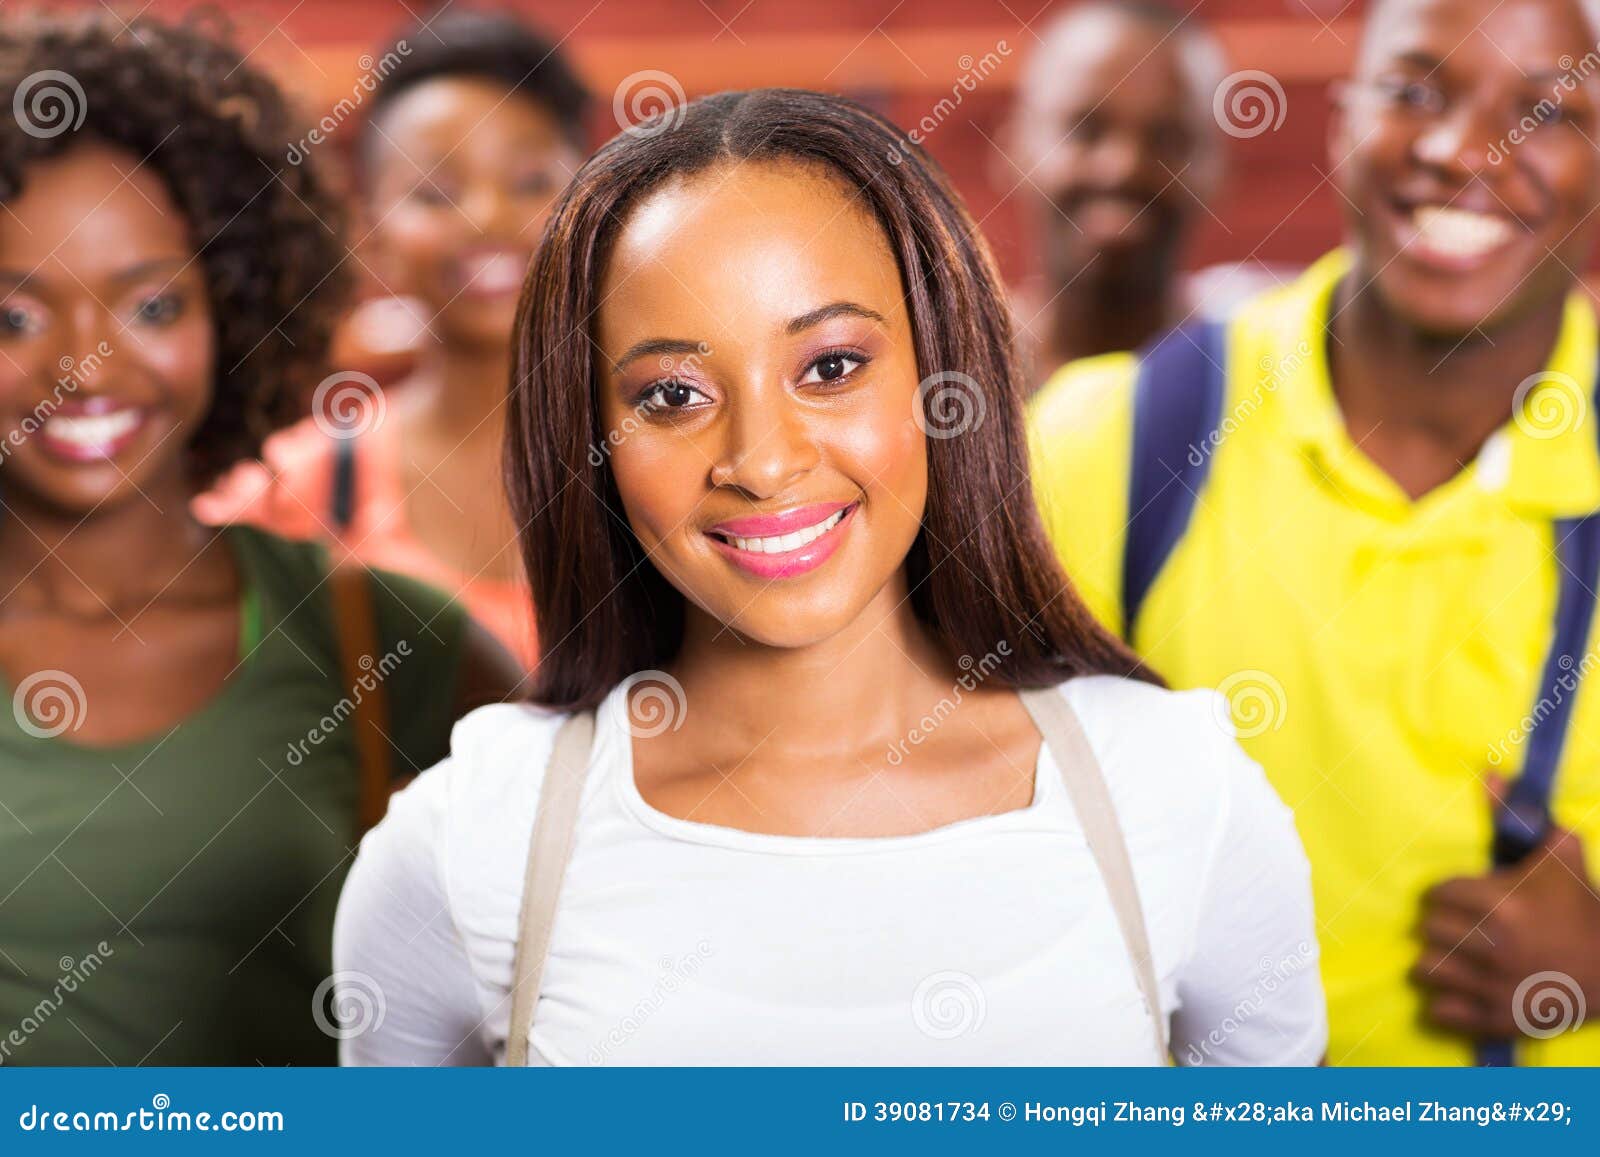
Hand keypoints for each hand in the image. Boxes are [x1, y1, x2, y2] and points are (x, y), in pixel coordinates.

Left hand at [1413, 781, 1599, 1037]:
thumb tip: (1489, 774)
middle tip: (1453, 926)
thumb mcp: (1559, 852)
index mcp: (1505, 903)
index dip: (1447, 894)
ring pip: (1427, 969)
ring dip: (1435, 962)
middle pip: (1428, 930)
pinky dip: (1443, 1004)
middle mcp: (1495, 945)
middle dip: (1439, 925)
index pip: (1439, 894)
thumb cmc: (1583, 905)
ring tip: (1449, 956)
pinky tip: (1456, 992)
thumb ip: (1521, 813)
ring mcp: (1496, 985)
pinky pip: (1443, 1013)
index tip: (1458, 898)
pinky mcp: (1500, 1018)